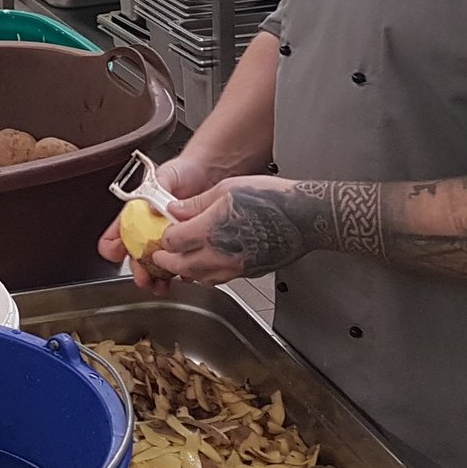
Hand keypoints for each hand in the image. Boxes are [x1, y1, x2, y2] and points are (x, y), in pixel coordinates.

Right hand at [97, 155, 229, 290]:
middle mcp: (150, 229)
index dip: (113, 245)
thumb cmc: (183, 171)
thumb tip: (150, 208)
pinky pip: (180, 262)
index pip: (117, 232)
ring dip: (157, 277)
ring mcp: (168, 239)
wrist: (210, 174)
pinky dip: (181, 271)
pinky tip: (184, 274)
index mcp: (137, 214)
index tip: (115, 253)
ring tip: (160, 286)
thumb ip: (155, 190)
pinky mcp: (186, 245)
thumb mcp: (166, 175)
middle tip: (143, 279)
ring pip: (156, 265)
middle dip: (138, 270)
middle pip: (136, 255)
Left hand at [148, 174, 313, 285]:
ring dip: (186, 270)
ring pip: (200, 277)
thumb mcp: (226, 189)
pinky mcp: (248, 273)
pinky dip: (208, 274)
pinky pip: (220, 279)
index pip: (173, 241)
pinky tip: (208, 264)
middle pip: (181, 265)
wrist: (305, 217)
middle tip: (161, 255)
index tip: (164, 232)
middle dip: (167, 260)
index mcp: (209, 230)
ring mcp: (235, 267)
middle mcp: (219, 254)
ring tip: (181, 260)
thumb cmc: (271, 199)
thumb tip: (175, 210)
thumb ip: (196, 203)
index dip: (164, 237)